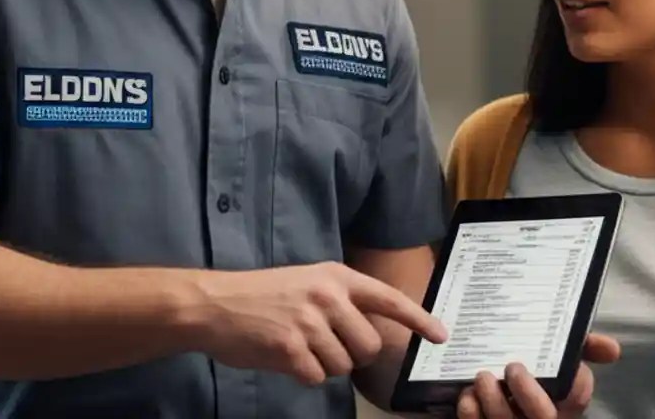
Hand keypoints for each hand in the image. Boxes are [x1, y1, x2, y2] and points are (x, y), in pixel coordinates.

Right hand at [196, 261, 446, 385]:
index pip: (388, 299)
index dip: (418, 319)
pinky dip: (304, 374)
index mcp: (336, 277)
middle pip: (369, 345)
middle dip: (353, 354)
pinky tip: (284, 356)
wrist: (213, 304)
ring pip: (344, 365)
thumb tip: (371, 332)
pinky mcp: (290, 347)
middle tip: (326, 345)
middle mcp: (328, 296)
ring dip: (325, 365)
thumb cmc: (262, 295)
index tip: (441, 335)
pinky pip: (317, 377)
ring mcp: (309, 322)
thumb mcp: (307, 283)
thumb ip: (340, 302)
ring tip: (299, 346)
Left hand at [454, 334, 619, 418]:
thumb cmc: (518, 365)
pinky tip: (467, 396)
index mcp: (559, 401)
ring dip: (494, 401)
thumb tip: (612, 349)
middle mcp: (537, 417)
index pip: (578, 398)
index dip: (576, 386)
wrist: (475, 378)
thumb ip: (580, 346)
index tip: (564, 366)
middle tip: (513, 367)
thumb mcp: (549, 351)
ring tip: (482, 376)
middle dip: (530, 395)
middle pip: (544, 418)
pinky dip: (471, 413)